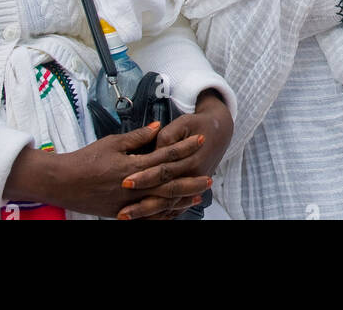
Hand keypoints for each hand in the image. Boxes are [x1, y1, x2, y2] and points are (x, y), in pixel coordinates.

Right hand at [3, 122, 210, 218]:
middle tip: (210, 177)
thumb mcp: (112, 143)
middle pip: (169, 185)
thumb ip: (137, 138)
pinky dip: (162, 214)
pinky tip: (174, 211)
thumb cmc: (85, 160)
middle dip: (191, 181)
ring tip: (198, 194)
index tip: (201, 139)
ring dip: (181, 199)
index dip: (185, 147)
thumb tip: (158, 128)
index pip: (165, 155)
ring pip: (160, 203)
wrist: (61, 182)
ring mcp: (128, 203)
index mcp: (132, 166)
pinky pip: (147, 217)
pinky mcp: (121, 214)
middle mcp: (133, 186)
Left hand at [125, 90, 233, 219]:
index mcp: (191, 159)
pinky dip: (160, 215)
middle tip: (122, 210)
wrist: (220, 132)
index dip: (145, 177)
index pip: (164, 171)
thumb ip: (165, 137)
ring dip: (147, 213)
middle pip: (165, 193)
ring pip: (169, 205)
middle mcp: (194, 176)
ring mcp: (194, 186)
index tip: (125, 182)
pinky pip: (175, 208)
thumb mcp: (183, 123)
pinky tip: (143, 218)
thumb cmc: (198, 126)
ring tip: (126, 217)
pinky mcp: (192, 192)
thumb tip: (151, 149)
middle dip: (142, 204)